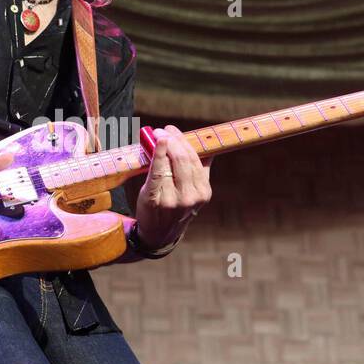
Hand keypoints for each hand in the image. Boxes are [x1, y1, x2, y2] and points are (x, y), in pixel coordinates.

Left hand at [134, 125, 212, 247]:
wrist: (159, 233)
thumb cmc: (175, 206)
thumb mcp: (193, 191)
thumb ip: (200, 170)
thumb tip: (208, 147)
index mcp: (204, 191)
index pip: (195, 159)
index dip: (183, 141)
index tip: (172, 129)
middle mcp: (191, 196)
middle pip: (183, 160)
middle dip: (172, 140)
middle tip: (162, 130)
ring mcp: (173, 200)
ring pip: (169, 164)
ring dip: (162, 145)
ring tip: (155, 135)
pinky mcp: (155, 200)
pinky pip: (157, 173)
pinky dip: (157, 155)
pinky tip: (156, 143)